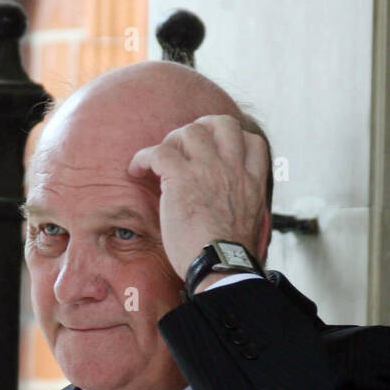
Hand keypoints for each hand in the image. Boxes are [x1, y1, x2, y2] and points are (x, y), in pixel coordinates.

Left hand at [127, 114, 268, 281]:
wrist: (222, 265)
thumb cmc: (230, 255)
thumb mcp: (251, 221)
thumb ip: (243, 203)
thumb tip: (230, 206)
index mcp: (252, 180)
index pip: (251, 140)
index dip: (232, 139)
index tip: (216, 150)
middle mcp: (233, 168)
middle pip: (220, 124)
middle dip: (200, 130)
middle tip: (183, 148)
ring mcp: (208, 169)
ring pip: (188, 132)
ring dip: (171, 142)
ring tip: (160, 162)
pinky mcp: (182, 177)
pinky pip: (158, 151)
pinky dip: (143, 158)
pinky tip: (137, 171)